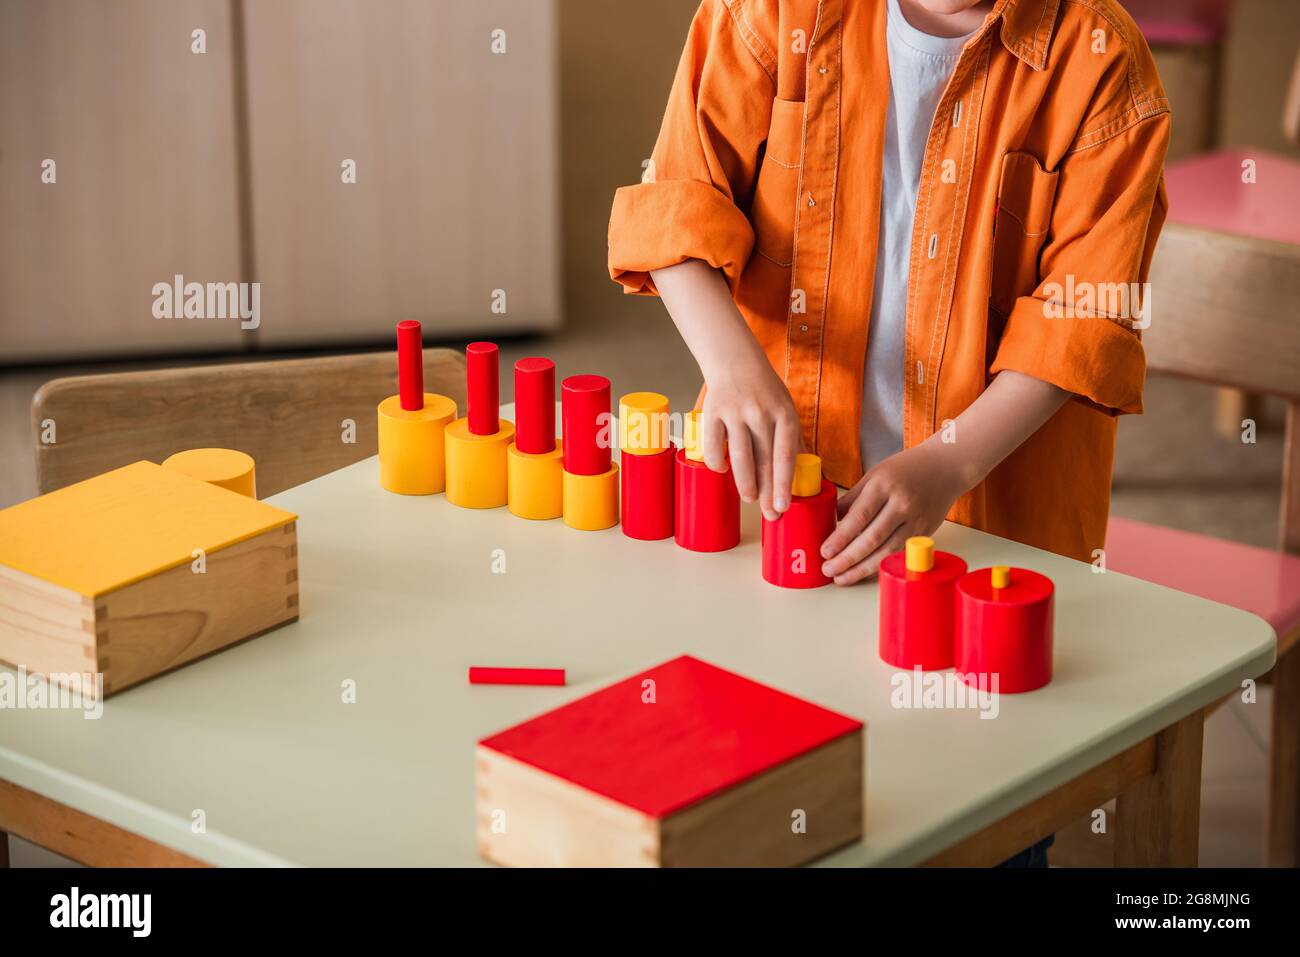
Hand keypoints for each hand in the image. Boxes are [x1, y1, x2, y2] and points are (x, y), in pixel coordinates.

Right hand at [701, 353, 799, 520]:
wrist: (734, 359)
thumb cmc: (764, 390)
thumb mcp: (786, 408)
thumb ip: (791, 438)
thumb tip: (800, 474)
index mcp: (784, 414)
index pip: (785, 455)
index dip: (784, 483)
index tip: (784, 506)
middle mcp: (761, 413)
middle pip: (764, 461)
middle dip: (768, 491)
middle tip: (770, 514)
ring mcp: (736, 412)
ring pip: (740, 456)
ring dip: (745, 483)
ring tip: (750, 499)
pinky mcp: (713, 412)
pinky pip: (713, 445)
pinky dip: (718, 462)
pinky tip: (723, 470)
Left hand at [819, 441, 967, 584]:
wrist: (945, 467)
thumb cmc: (905, 470)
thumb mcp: (875, 475)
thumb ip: (853, 498)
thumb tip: (832, 521)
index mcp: (884, 485)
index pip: (859, 517)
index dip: (841, 537)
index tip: (825, 551)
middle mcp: (902, 503)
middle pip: (872, 538)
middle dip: (847, 558)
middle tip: (828, 569)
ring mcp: (916, 520)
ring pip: (887, 551)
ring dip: (862, 568)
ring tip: (842, 577)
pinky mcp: (925, 532)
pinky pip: (900, 552)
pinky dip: (880, 564)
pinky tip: (864, 572)